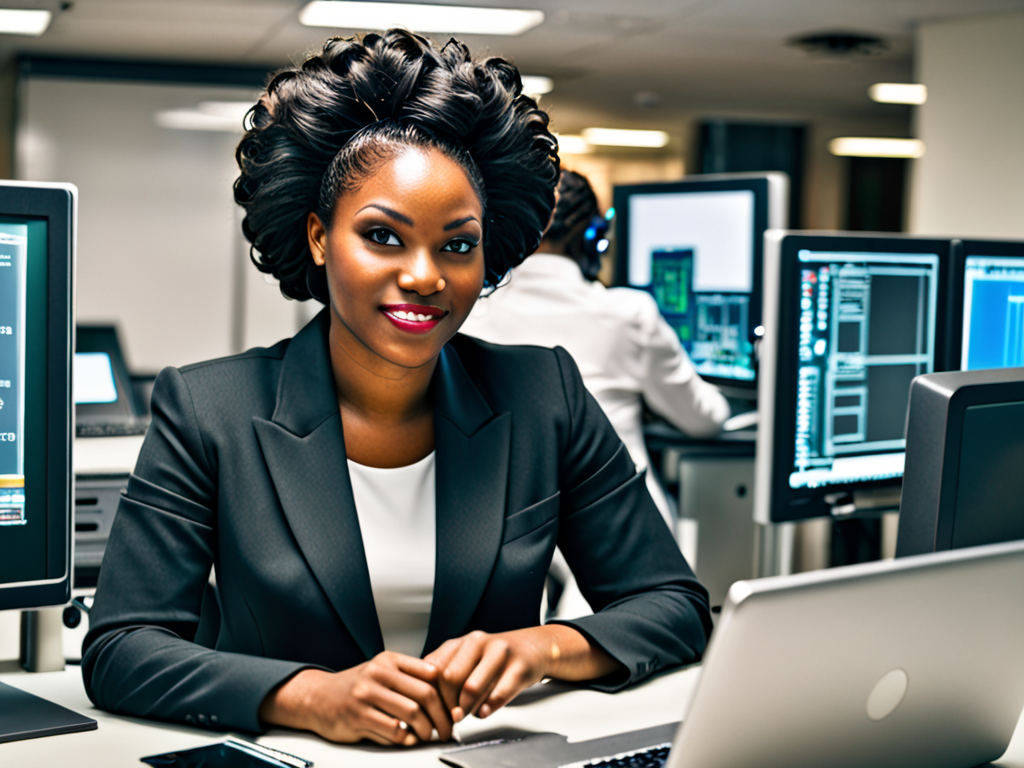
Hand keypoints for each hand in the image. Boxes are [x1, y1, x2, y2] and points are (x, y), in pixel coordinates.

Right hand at [258, 651, 452, 744]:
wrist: (318, 697)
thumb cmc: (355, 686)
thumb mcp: (381, 671)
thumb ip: (408, 677)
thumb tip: (443, 691)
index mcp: (389, 660)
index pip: (430, 672)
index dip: (448, 694)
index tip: (454, 708)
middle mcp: (378, 673)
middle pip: (425, 694)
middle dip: (442, 717)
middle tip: (446, 729)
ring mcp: (367, 695)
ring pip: (412, 713)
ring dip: (425, 730)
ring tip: (428, 736)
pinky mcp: (358, 717)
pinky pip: (392, 731)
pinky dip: (405, 739)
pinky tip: (407, 739)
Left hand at [424, 629, 553, 721]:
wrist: (533, 648)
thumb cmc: (496, 658)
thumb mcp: (469, 657)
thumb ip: (447, 671)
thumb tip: (426, 697)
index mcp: (462, 641)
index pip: (435, 669)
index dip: (433, 693)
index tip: (437, 708)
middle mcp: (479, 642)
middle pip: (450, 678)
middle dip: (449, 703)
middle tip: (453, 716)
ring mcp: (500, 653)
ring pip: (471, 688)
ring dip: (467, 709)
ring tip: (470, 713)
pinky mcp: (519, 667)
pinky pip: (497, 695)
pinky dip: (487, 709)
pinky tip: (484, 711)